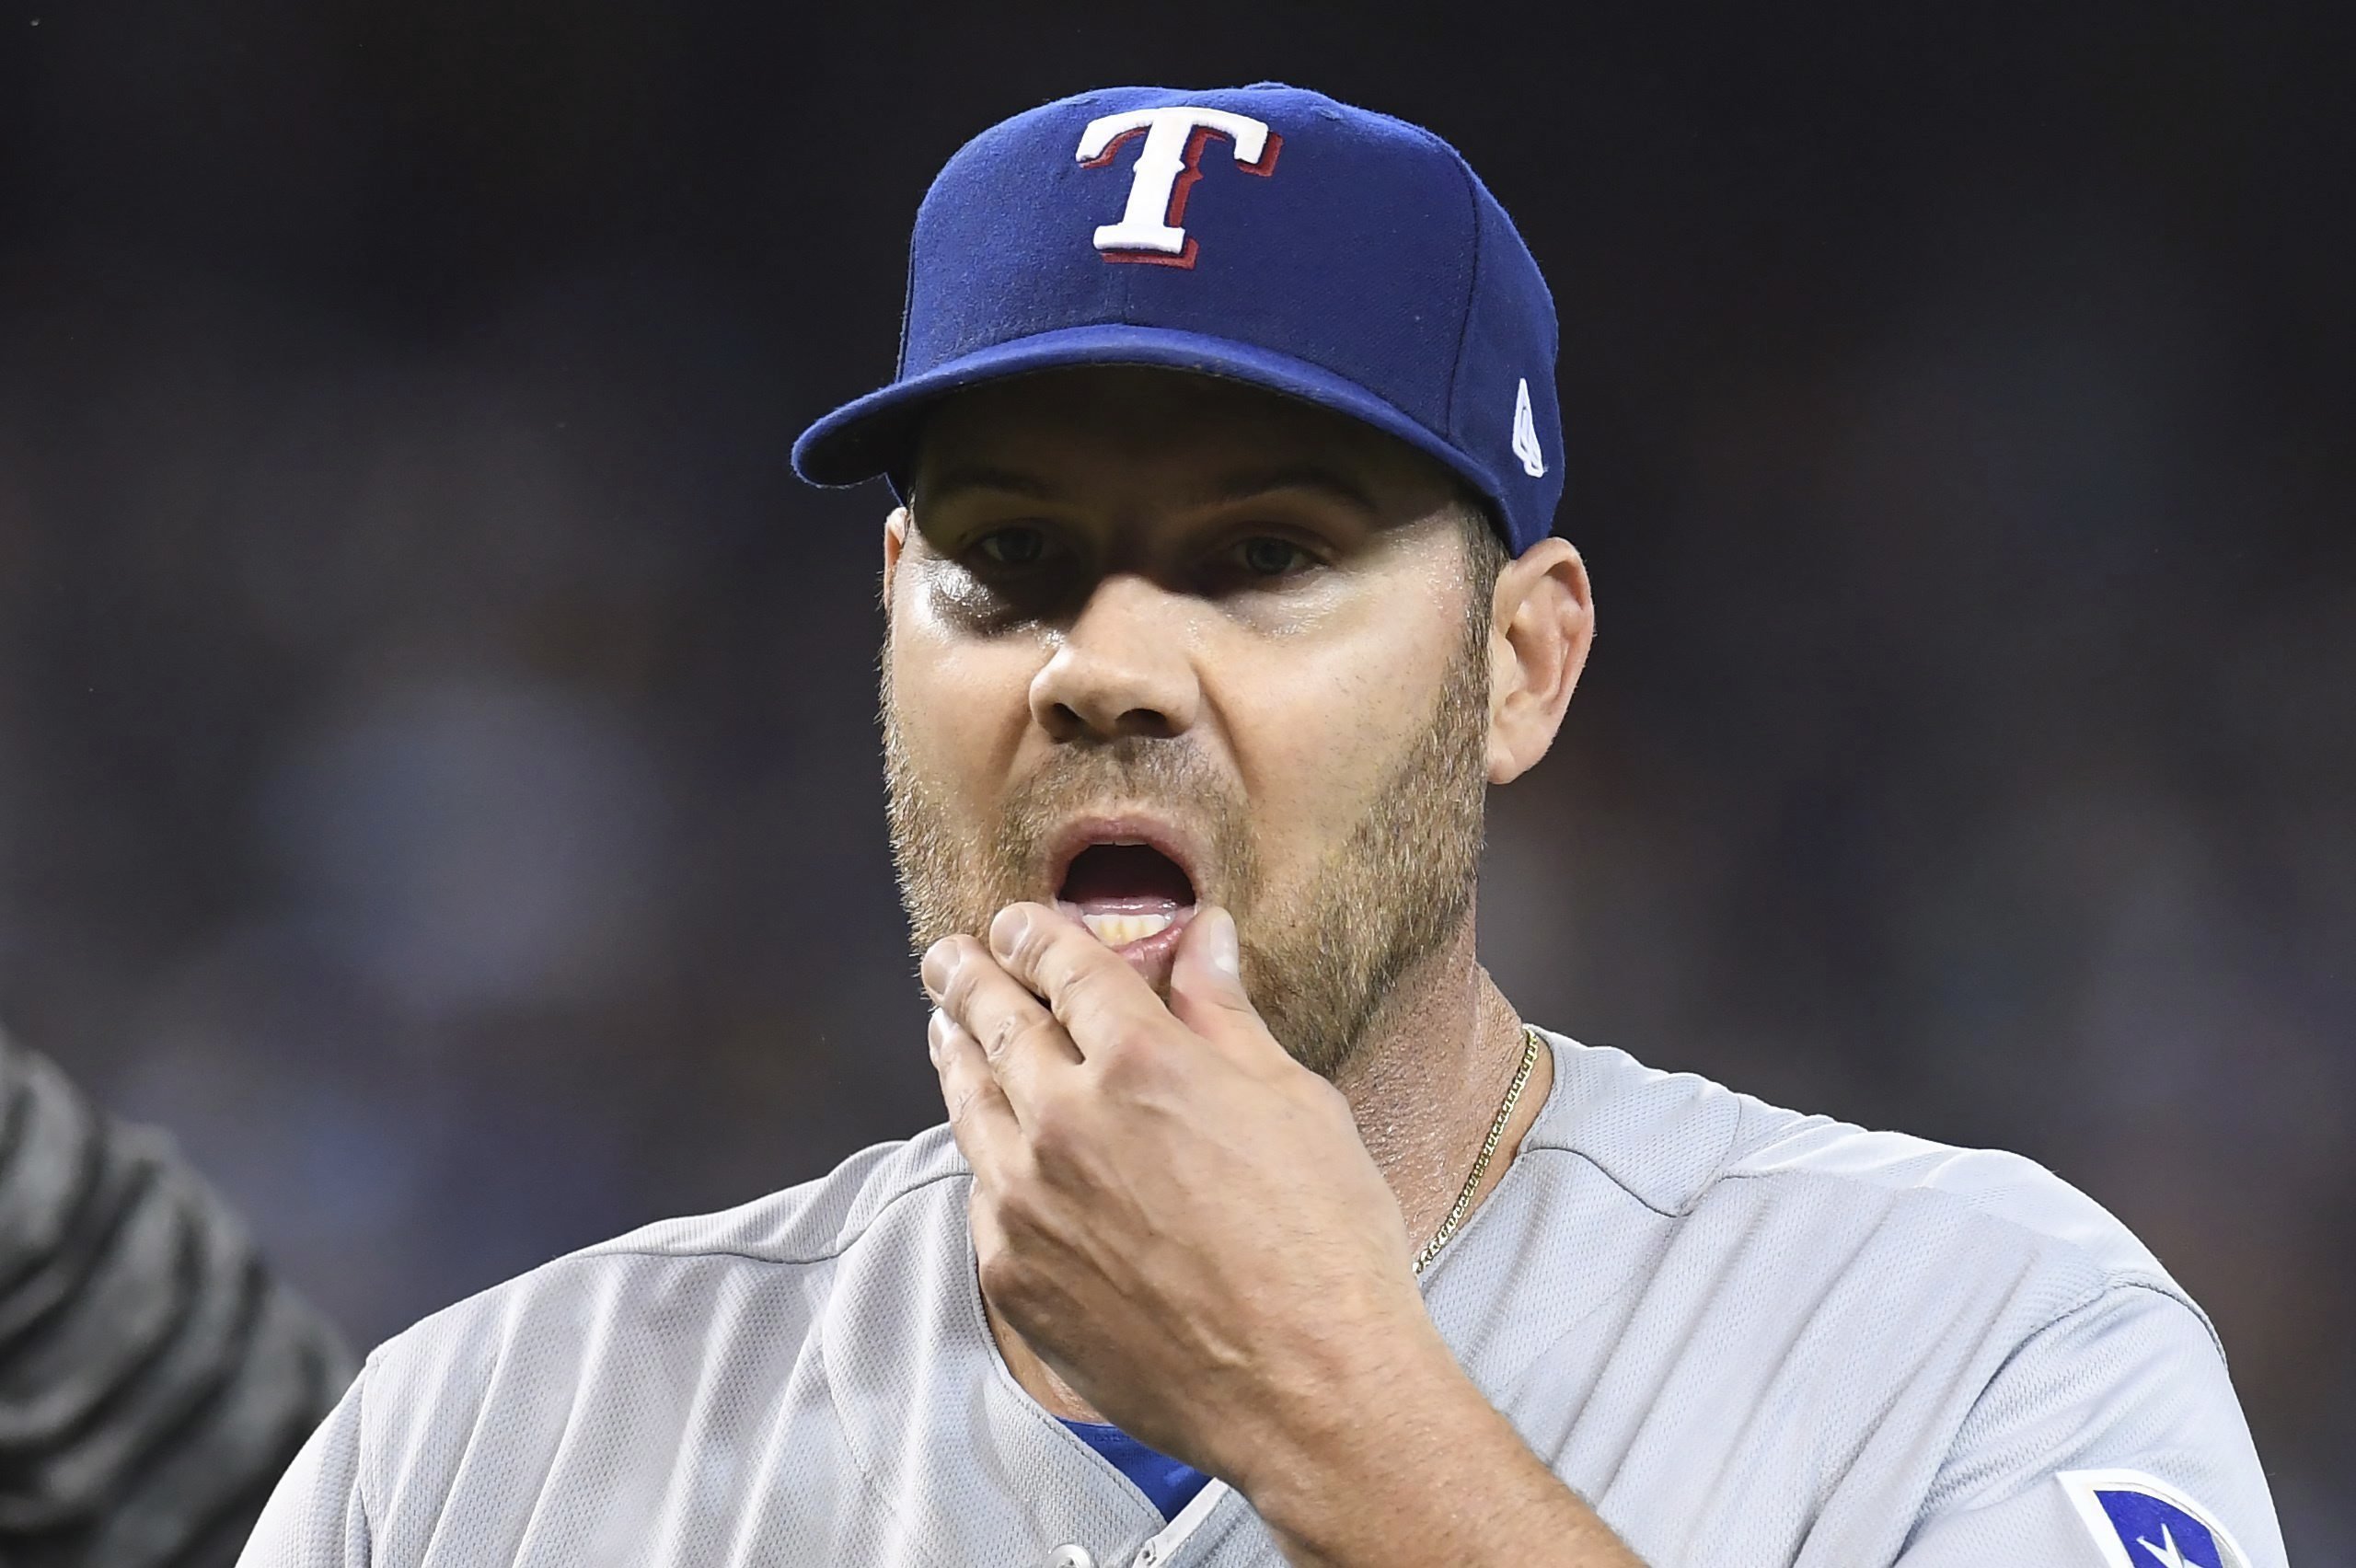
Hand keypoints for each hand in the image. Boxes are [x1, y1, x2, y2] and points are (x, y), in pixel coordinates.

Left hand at [919, 902, 1449, 1491]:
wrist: (1308, 1391)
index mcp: (1142, 1061)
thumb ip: (1227, 1015)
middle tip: (948, 957)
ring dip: (955, 1059)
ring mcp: (1028, 1203)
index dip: (1034, 935)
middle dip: (968, 980)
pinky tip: (993, 1154)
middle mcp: (1066, 1121)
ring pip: (970, 1109)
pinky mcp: (1015, 1277)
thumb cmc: (1326, 1245)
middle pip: (994, 1025)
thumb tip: (1205, 938)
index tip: (1016, 923)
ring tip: (945, 1033)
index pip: (1064, 969)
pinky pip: (984, 1200)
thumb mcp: (1296, 1103)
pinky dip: (987, 1162)